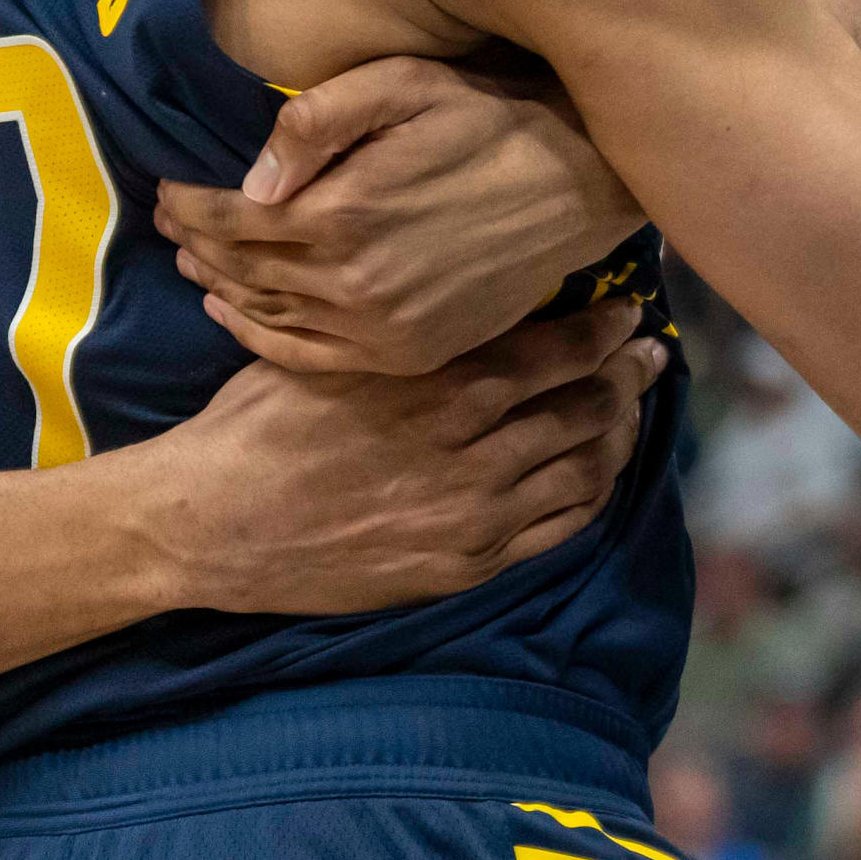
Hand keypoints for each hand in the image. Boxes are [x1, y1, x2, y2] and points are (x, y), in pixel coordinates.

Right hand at [131, 301, 662, 614]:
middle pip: (587, 407)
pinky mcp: (465, 564)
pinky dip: (591, 491)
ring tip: (631, 406)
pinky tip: (596, 469)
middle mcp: (469, 450)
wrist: (212, 524)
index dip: (604, 329)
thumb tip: (477, 295)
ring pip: (586, 468)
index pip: (558, 351)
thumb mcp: (335, 352)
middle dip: (629, 375)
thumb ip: (414, 333)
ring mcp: (473, 515)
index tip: (625, 310)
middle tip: (648, 353)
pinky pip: (560, 527)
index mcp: (437, 386)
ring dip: (620, 432)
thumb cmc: (260, 424)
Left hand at [153, 57, 642, 375]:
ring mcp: (380, 328)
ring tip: (195, 263)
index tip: (163, 188)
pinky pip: (311, 357)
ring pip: (269, 313)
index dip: (187, 204)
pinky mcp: (407, 353)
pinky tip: (238, 317)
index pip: (230, 217)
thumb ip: (318, 122)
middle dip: (196, 243)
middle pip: (241, 268)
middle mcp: (352, 283)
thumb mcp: (405, 85)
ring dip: (221, 287)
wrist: (578, 185)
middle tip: (170, 222)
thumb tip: (252, 179)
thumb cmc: (490, 117)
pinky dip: (262, 339)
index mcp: (342, 213)